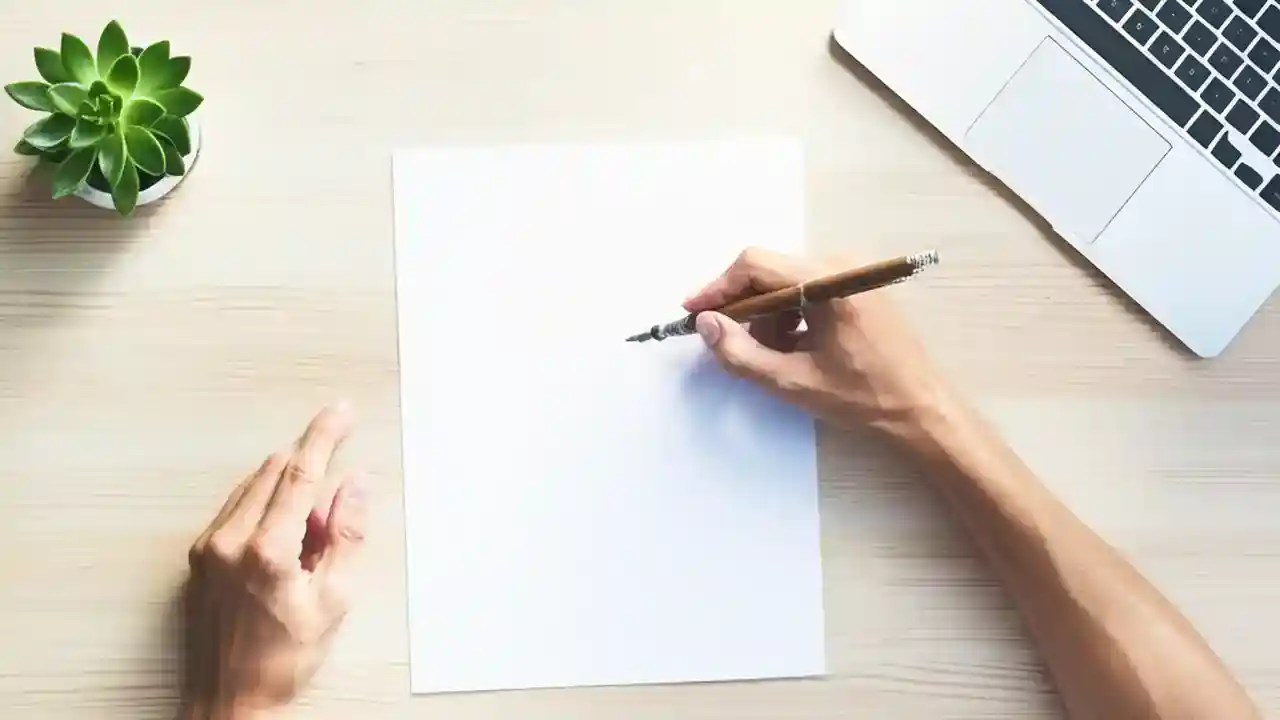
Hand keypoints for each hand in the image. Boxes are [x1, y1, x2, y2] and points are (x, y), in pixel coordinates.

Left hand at [182, 403, 368, 719]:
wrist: (230, 701)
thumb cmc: (283, 660)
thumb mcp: (334, 601)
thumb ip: (348, 535)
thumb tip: (356, 484)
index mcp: (266, 550)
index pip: (300, 473)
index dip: (324, 435)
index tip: (342, 411)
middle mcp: (228, 540)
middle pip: (274, 471)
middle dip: (311, 467)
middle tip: (339, 498)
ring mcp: (208, 547)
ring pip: (253, 486)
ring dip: (288, 488)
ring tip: (313, 538)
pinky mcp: (199, 556)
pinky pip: (236, 508)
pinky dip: (266, 506)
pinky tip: (285, 540)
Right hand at [684, 248, 956, 441]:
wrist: (922, 408)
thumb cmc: (864, 398)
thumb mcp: (794, 382)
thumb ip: (742, 354)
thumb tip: (707, 325)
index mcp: (829, 281)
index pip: (755, 265)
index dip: (717, 288)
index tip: (692, 314)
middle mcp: (841, 264)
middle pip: (770, 270)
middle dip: (744, 308)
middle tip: (729, 342)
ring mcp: (854, 272)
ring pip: (787, 281)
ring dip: (768, 316)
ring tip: (772, 356)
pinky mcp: (860, 285)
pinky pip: (809, 288)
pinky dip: (791, 315)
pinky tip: (795, 348)